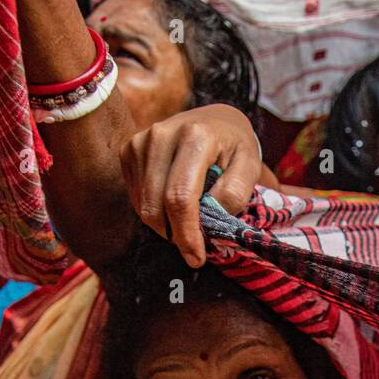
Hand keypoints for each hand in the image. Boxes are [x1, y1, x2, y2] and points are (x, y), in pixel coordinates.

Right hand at [120, 104, 262, 267]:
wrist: (215, 121)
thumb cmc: (235, 148)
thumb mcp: (250, 167)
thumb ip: (234, 193)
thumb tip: (208, 219)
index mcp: (195, 137)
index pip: (180, 197)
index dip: (186, 234)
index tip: (197, 258)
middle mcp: (161, 134)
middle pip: (155, 205)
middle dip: (174, 235)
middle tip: (194, 246)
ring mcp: (140, 141)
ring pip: (142, 205)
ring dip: (164, 225)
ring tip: (187, 220)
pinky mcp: (129, 149)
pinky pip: (135, 197)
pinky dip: (154, 210)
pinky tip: (171, 203)